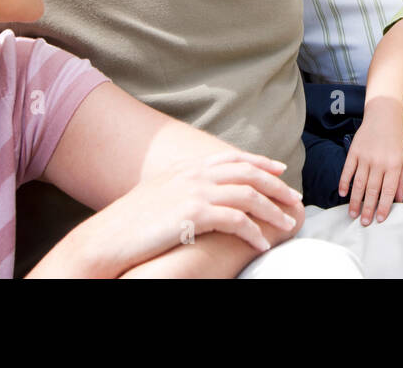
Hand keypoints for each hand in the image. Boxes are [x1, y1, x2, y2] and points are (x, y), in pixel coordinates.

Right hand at [53, 150, 301, 277]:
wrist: (107, 237)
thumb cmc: (130, 222)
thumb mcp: (159, 193)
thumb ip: (183, 187)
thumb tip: (200, 193)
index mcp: (187, 167)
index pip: (233, 158)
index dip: (260, 162)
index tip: (280, 169)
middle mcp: (194, 174)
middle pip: (248, 173)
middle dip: (276, 185)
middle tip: (295, 199)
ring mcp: (195, 192)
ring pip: (248, 195)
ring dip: (272, 210)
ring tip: (287, 225)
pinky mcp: (194, 214)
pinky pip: (235, 221)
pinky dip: (253, 232)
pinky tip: (262, 244)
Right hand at [338, 110, 402, 225]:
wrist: (384, 116)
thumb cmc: (396, 140)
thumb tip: (399, 200)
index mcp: (394, 165)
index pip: (388, 191)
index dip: (384, 207)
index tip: (380, 219)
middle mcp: (379, 162)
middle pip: (372, 190)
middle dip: (368, 208)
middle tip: (364, 223)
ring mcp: (365, 157)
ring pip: (358, 183)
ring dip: (355, 200)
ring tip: (352, 214)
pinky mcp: (354, 151)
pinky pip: (347, 170)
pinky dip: (344, 182)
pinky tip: (342, 193)